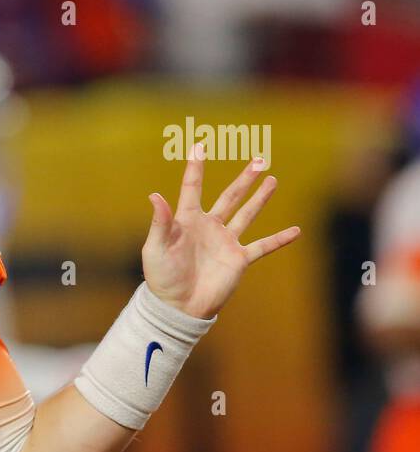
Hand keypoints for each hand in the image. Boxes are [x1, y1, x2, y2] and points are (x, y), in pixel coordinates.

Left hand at [142, 145, 300, 318]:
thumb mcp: (155, 248)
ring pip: (247, 214)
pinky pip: (263, 246)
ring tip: (272, 179)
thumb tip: (155, 196)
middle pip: (230, 196)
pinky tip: (296, 230)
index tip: (199, 145)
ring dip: (260, 198)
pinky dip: (279, 239)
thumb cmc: (162, 277)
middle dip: (244, 178)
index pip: (192, 188)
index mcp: (186, 221)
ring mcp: (226, 242)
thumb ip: (159, 223)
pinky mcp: (238, 259)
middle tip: (260, 159)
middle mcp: (209, 227)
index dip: (195, 168)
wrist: (178, 306)